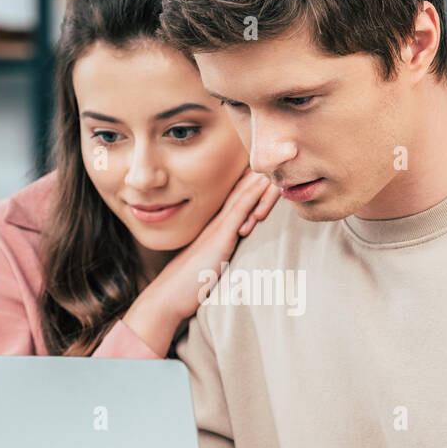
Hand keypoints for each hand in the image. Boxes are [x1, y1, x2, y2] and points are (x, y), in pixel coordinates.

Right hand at [123, 166, 278, 354]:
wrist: (168, 296)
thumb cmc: (188, 285)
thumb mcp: (212, 266)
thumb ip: (223, 257)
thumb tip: (234, 257)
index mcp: (216, 228)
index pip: (237, 198)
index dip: (252, 182)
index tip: (268, 167)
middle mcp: (216, 222)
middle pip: (241, 190)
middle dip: (259, 172)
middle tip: (276, 151)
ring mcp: (218, 227)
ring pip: (243, 194)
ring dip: (261, 176)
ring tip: (277, 157)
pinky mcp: (220, 237)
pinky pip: (240, 209)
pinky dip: (253, 193)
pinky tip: (265, 181)